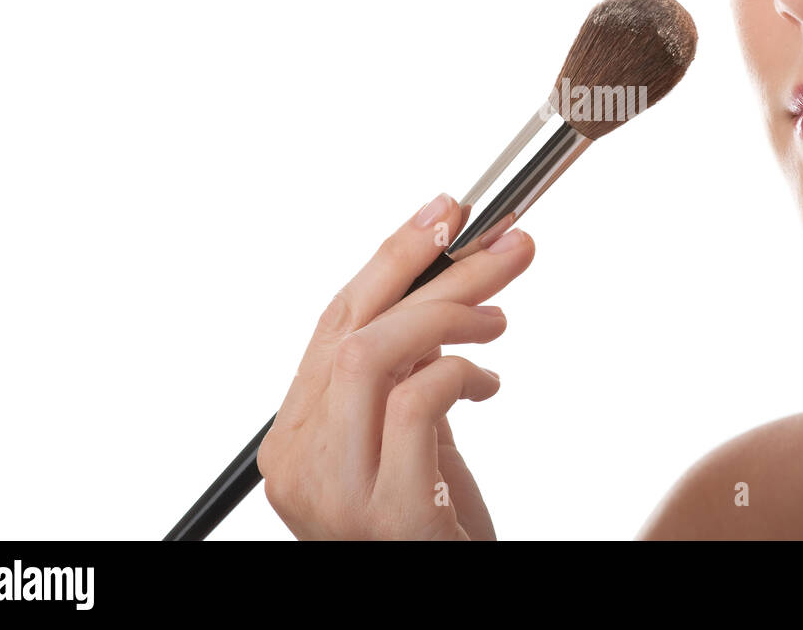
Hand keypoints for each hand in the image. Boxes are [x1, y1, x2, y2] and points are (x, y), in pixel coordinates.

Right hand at [257, 193, 533, 538]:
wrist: (447, 599)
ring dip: (450, 315)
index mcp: (296, 438)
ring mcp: (332, 492)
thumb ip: (410, 374)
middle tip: (506, 237)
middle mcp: (298, 462)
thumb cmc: (435, 528)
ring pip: (372, 355)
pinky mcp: (384, 515)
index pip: (332, 323)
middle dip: (435, 269)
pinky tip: (490, 383)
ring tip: (501, 317)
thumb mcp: (415, 440)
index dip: (391, 258)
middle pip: (354, 329)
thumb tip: (446, 292)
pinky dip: (461, 374)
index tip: (445, 212)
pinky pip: (417, 404)